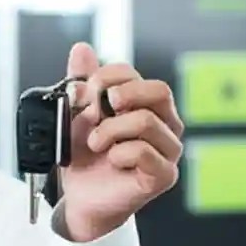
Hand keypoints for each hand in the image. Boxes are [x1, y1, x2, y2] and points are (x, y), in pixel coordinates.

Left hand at [58, 42, 184, 241]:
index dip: (106, 78)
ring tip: (95, 144)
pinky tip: (111, 160)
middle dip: (121, 95)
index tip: (83, 94)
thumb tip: (81, 49)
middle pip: (158, 90)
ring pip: (147, 120)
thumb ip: (82, 83)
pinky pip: (146, 152)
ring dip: (110, 130)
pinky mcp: (163, 175)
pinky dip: (120, 153)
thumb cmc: (86, 157)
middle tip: (96, 111)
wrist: (81, 197)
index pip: (135, 75)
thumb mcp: (77, 116)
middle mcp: (164, 124)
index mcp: (146, 105)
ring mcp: (168, 150)